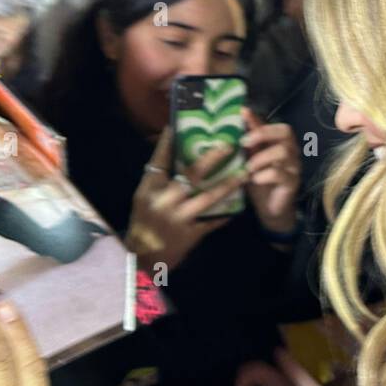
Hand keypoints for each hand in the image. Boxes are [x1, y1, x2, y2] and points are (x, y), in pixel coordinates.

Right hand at [125, 128, 249, 272]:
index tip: (178, 125)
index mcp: (149, 190)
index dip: (168, 142)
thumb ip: (158, 181)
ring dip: (228, 184)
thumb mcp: (143, 199)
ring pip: (208, 197)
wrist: (141, 260)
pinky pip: (212, 222)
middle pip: (191, 175)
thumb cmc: (142, 225)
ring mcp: (178, 218)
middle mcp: (163, 201)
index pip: (159, 161)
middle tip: (228, 145)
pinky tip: (239, 207)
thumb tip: (175, 155)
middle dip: (211, 159)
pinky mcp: (189, 234)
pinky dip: (225, 214)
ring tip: (244, 174)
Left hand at [242, 109, 300, 233]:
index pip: (280, 126)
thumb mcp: (252, 156)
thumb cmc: (260, 179)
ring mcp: (294, 167)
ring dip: (261, 158)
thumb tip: (243, 110)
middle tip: (245, 143)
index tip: (243, 126)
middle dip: (263, 134)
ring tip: (248, 167)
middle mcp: (292, 152)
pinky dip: (263, 175)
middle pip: (286, 133)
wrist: (269, 209)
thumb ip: (252, 135)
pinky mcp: (292, 183)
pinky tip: (255, 180)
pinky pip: (280, 174)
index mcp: (283, 143)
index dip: (262, 125)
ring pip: (283, 152)